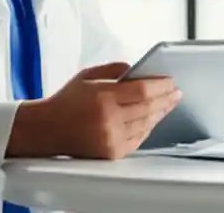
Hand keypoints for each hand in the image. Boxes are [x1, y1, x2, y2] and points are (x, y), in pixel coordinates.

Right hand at [6, 62, 181, 159]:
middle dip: (166, 99)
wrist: (46, 130)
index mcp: (103, 97)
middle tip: (177, 93)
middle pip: (148, 107)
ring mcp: (110, 138)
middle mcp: (108, 119)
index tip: (172, 82)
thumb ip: (115, 70)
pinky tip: (153, 119)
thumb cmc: (67, 100)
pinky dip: (148, 127)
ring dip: (160, 113)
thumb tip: (139, 71)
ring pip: (146, 124)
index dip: (161, 86)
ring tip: (168, 104)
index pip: (143, 91)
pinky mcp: (111, 153)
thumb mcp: (88, 75)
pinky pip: (138, 138)